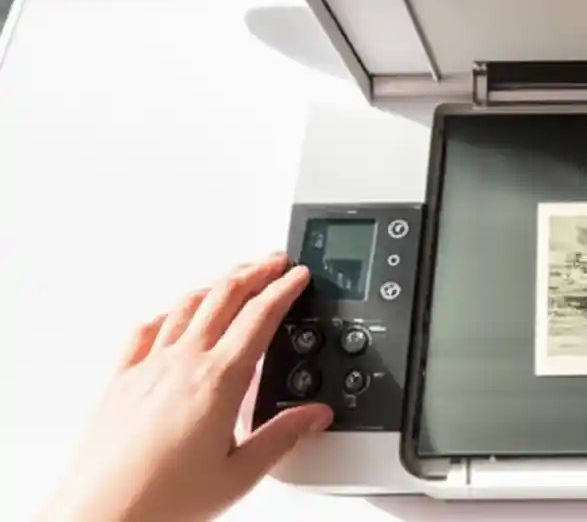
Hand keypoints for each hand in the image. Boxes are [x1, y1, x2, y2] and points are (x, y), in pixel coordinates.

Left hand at [40, 254, 332, 521]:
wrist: (101, 516)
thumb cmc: (162, 501)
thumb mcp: (240, 474)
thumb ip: (282, 437)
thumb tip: (314, 416)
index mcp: (219, 381)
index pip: (260, 316)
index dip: (284, 288)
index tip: (299, 275)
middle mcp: (182, 363)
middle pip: (225, 295)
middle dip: (255, 271)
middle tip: (275, 261)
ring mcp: (147, 367)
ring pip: (187, 304)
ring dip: (218, 283)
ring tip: (235, 277)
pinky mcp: (121, 380)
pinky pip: (146, 329)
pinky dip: (169, 311)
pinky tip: (175, 313)